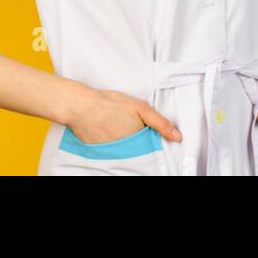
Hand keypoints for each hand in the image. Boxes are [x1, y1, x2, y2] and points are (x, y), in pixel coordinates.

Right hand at [67, 87, 181, 143]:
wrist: (81, 106)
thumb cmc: (109, 103)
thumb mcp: (140, 107)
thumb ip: (160, 123)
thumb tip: (177, 137)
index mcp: (137, 141)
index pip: (151, 149)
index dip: (152, 141)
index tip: (150, 135)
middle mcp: (125, 152)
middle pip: (139, 152)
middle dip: (139, 143)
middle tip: (129, 127)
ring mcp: (112, 154)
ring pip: (126, 153)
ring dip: (127, 144)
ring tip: (118, 128)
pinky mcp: (100, 154)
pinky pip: (112, 153)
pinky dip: (114, 145)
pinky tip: (109, 132)